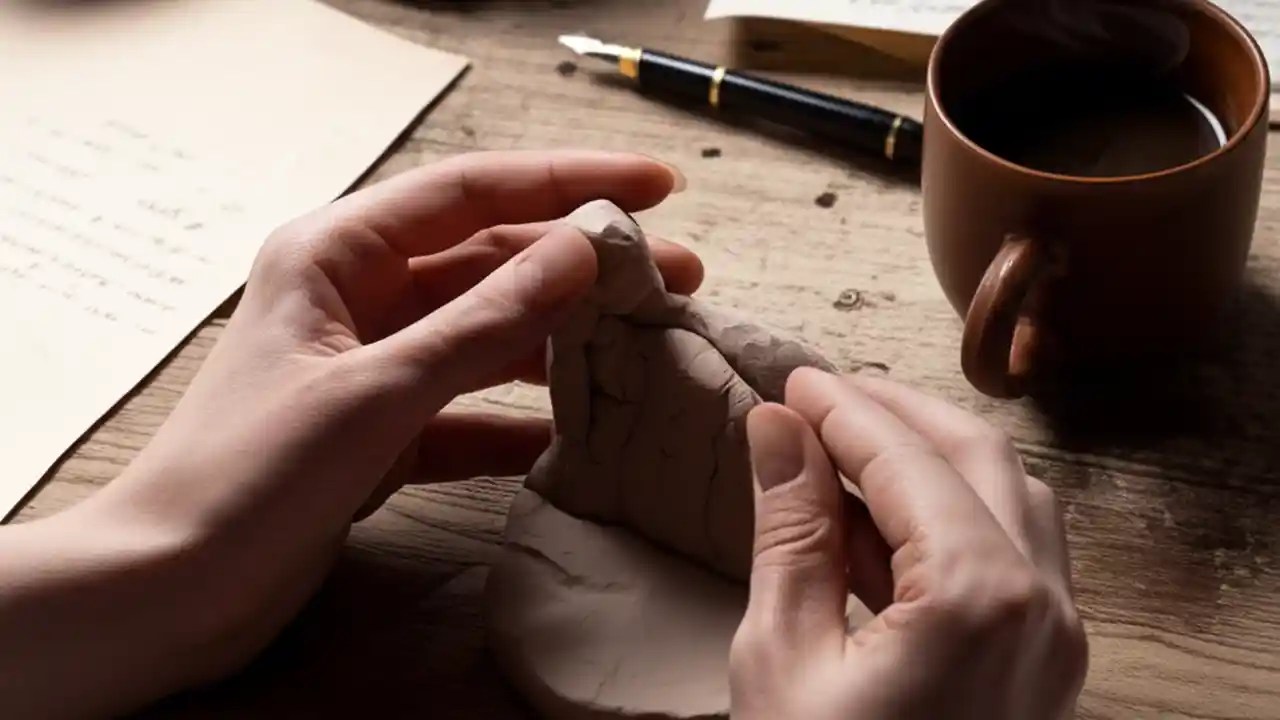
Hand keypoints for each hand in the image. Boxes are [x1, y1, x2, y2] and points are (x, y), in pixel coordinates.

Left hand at [1, 151, 700, 717]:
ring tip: (644, 344)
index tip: (655, 185)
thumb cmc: (247, 478)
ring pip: (485, 334)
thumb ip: (483, 321)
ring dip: (560, 339)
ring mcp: (369, 366)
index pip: (471, 193)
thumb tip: (580, 249)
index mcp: (334, 255)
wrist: (169, 591)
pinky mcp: (378, 430)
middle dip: (580, 265)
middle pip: (489, 261)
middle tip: (675, 276)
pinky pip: (467, 410)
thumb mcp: (376, 391)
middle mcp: (354, 297)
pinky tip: (576, 436)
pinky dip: (518, 421)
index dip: (568, 181)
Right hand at [731, 370, 1087, 719]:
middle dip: (897, 415)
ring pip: (1008, 501)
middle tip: (821, 401)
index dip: (842, 411)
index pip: (906, 461)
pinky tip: (873, 529)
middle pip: (980, 457)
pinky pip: (1011, 562)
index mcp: (978, 600)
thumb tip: (778, 429)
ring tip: (841, 456)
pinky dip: (949, 524)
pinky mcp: (1045, 671)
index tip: (792, 384)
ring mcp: (1056, 643)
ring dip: (928, 463)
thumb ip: (791, 532)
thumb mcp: (782, 656)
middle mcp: (1043, 610)